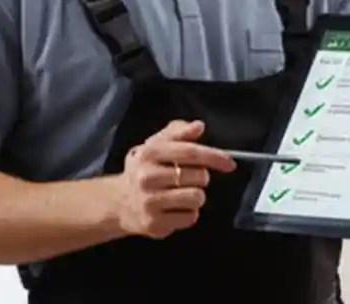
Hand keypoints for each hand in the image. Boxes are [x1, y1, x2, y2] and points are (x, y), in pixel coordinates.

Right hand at [117, 120, 235, 238]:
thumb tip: (198, 126)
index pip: (190, 152)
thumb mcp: (157, 144)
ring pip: (197, 198)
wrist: (119, 201)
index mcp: (150, 153)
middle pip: (198, 176)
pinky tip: (175, 208)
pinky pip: (190, 217)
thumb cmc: (145, 169)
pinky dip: (189, 213)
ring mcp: (150, 202)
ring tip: (182, 193)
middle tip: (188, 178)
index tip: (230, 163)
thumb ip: (178, 132)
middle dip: (201, 177)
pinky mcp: (154, 224)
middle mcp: (147, 177)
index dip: (214, 157)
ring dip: (196, 195)